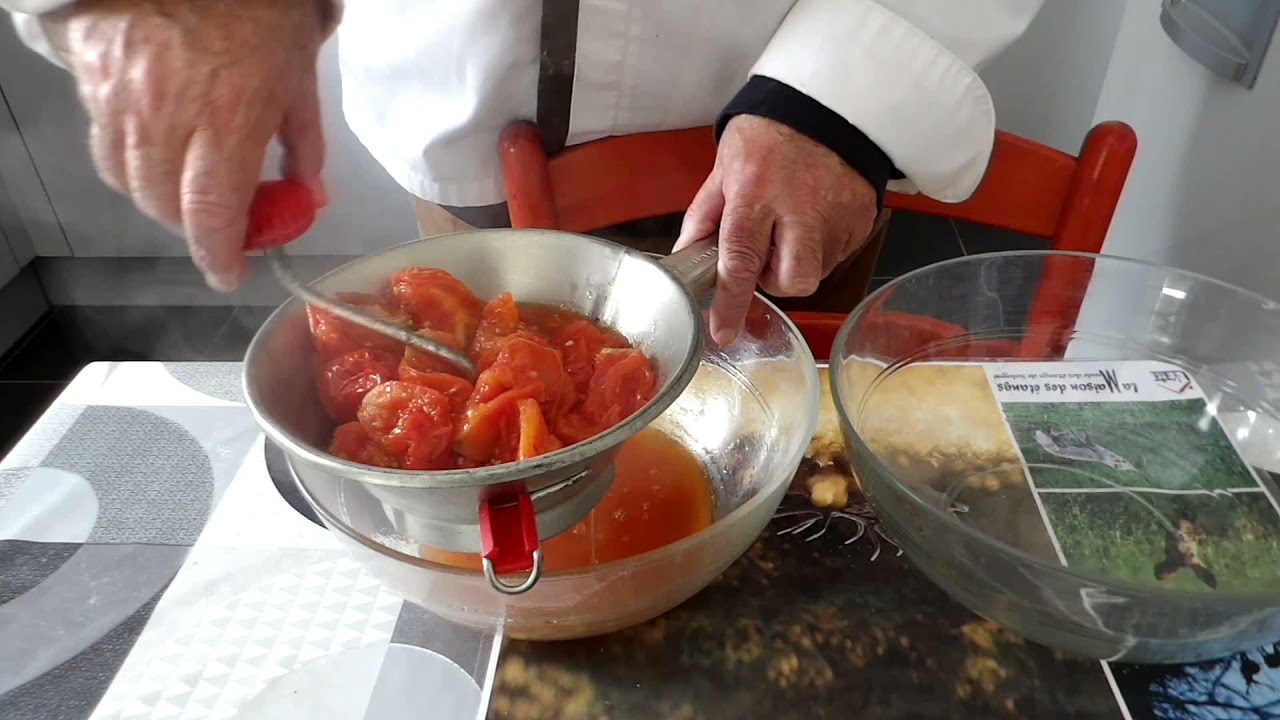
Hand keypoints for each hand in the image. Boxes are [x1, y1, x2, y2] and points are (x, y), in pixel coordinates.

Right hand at [41, 0, 328, 290]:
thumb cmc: (255, 7)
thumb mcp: (299, 75)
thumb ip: (304, 144)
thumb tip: (311, 196)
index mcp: (228, 119)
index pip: (212, 213)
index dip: (219, 254)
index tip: (230, 272)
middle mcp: (168, 119)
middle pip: (167, 207)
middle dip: (195, 228)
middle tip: (224, 224)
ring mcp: (124, 101)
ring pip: (130, 183)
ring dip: (163, 201)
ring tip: (193, 187)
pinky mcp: (95, 83)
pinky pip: (107, 147)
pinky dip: (132, 167)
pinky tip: (159, 156)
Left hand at [674, 115, 877, 344]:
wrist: (826, 104)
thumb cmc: (769, 133)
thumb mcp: (724, 168)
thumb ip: (705, 217)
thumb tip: (686, 258)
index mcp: (756, 193)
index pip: (740, 261)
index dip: (730, 303)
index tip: (723, 330)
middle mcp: (801, 208)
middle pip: (792, 280)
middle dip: (775, 281)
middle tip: (766, 254)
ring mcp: (838, 214)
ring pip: (816, 271)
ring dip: (796, 262)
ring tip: (790, 225)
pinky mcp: (862, 218)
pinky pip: (838, 254)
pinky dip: (820, 247)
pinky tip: (813, 218)